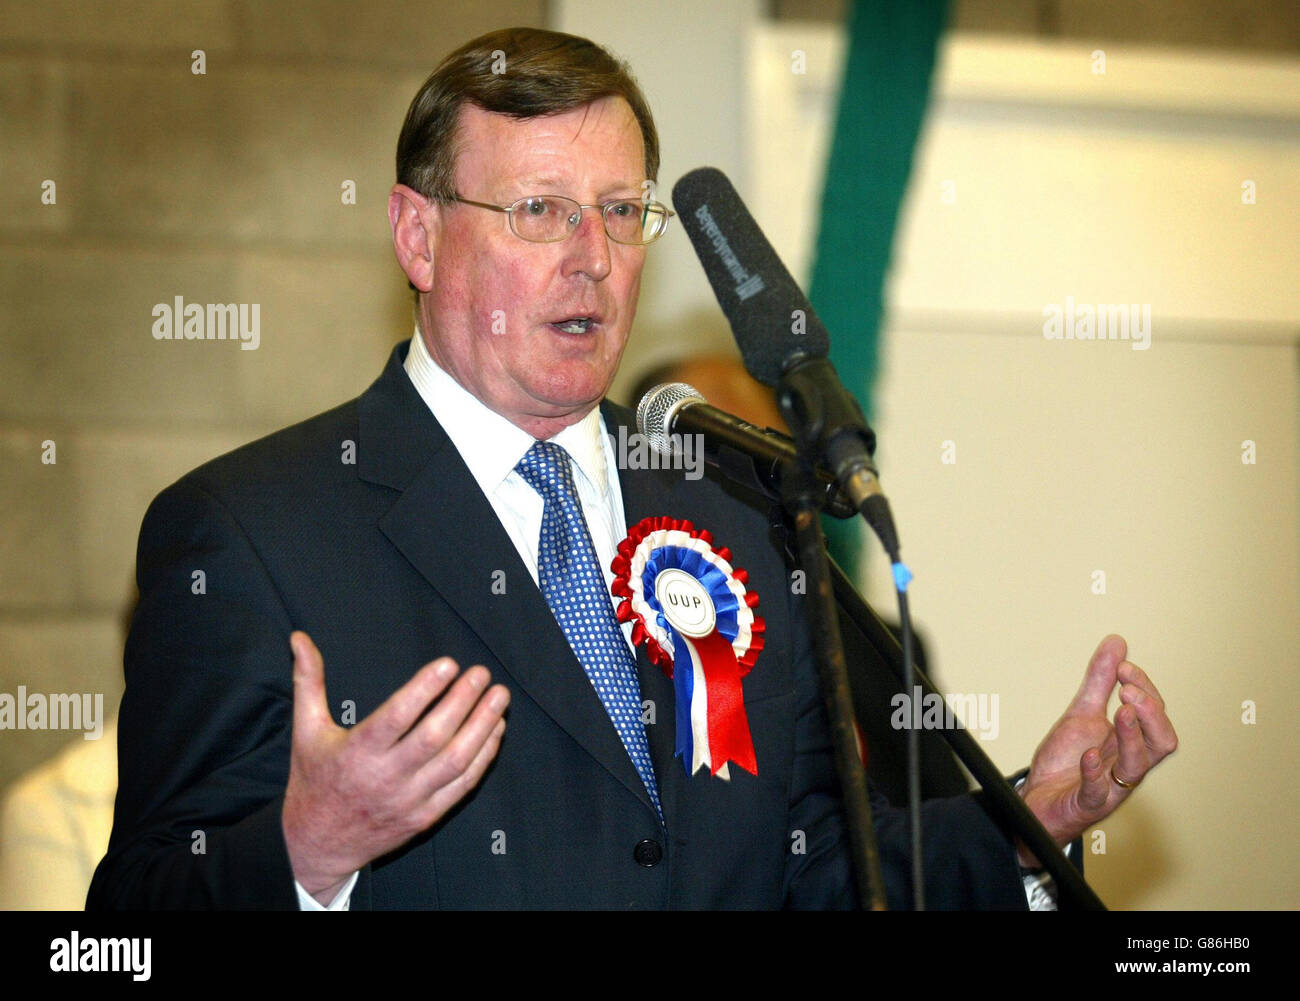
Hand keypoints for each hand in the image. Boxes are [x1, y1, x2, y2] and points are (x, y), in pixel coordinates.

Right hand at [280, 631, 508, 903]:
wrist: (315, 846)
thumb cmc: (313, 780)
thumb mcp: (306, 730)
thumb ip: (308, 681)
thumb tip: (299, 638)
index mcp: (356, 752)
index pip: (396, 718)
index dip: (424, 690)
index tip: (449, 664)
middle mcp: (385, 778)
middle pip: (433, 738)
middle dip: (463, 703)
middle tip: (482, 674)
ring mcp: (408, 800)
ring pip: (455, 762)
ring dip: (482, 727)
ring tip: (499, 697)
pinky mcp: (425, 817)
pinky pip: (462, 786)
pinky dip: (483, 757)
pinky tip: (495, 730)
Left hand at [1017, 634, 1176, 865]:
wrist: (1038, 799)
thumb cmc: (1067, 762)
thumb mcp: (1082, 713)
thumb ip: (1100, 681)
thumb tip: (1117, 643)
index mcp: (1130, 741)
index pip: (1154, 713)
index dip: (1144, 688)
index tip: (1123, 666)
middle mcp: (1127, 763)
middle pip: (1162, 741)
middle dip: (1150, 711)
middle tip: (1128, 689)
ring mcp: (1110, 785)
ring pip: (1137, 766)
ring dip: (1132, 736)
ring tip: (1121, 711)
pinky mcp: (1087, 803)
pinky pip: (1099, 793)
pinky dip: (1095, 773)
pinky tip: (1089, 754)